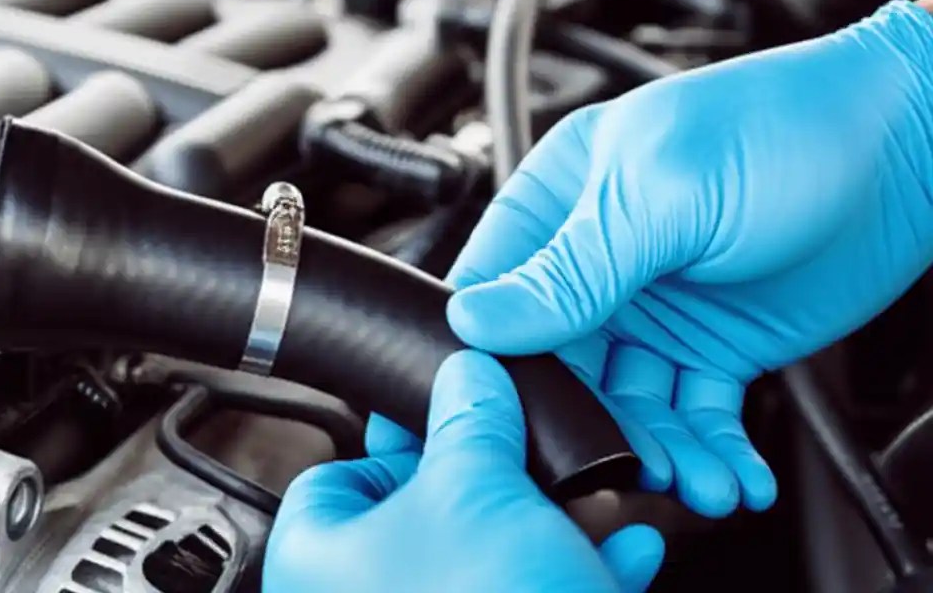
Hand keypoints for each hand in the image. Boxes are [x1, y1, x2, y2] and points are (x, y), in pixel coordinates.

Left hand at [265, 351, 663, 592]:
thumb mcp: (476, 490)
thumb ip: (469, 420)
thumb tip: (470, 374)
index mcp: (318, 556)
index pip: (339, 471)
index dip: (404, 436)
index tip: (458, 415)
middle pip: (429, 514)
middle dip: (502, 482)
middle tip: (539, 457)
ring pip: (489, 563)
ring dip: (551, 527)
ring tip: (599, 503)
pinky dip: (576, 576)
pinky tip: (629, 555)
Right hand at [444, 0, 932, 516]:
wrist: (909, 142)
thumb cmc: (784, 126)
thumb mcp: (663, 194)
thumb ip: (572, 267)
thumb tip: (478, 319)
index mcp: (558, 201)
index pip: (493, 290)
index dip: (492, 357)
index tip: (506, 413)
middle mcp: (595, 259)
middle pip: (559, 364)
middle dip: (588, 422)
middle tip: (624, 467)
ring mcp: (653, 308)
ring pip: (626, 403)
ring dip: (658, 450)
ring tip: (696, 482)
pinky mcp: (711, 347)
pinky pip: (694, 413)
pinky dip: (711, 452)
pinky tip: (730, 475)